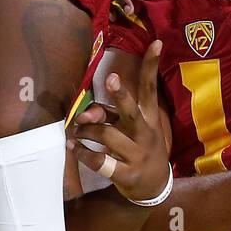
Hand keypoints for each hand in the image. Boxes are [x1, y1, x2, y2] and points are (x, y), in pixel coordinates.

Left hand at [67, 40, 169, 203]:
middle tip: (110, 78)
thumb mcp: (132, 130)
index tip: (156, 43)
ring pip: (106, 135)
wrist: (153, 188)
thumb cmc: (139, 149)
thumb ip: (110, 116)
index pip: (150, 88)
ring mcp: (137, 154)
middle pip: (131, 110)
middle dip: (120, 95)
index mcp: (148, 118)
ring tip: (76, 133)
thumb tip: (84, 113)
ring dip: (86, 131)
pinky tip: (75, 149)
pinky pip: (100, 161)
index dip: (151, 66)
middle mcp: (144, 133)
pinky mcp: (127, 173)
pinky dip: (83, 154)